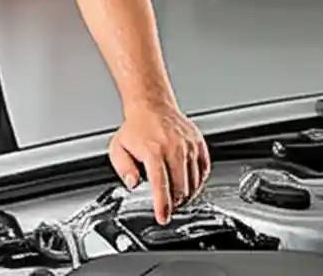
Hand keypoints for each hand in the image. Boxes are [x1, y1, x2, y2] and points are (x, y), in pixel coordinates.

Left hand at [107, 101, 209, 224]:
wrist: (152, 106)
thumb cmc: (136, 128)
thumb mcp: (118, 147)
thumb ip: (123, 168)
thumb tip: (133, 183)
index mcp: (153, 151)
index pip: (161, 185)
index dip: (162, 205)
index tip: (163, 217)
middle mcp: (174, 148)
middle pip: (180, 187)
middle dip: (174, 203)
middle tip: (168, 207)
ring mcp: (189, 146)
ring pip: (194, 182)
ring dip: (187, 195)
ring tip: (177, 198)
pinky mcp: (199, 144)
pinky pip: (204, 171)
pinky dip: (198, 183)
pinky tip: (189, 185)